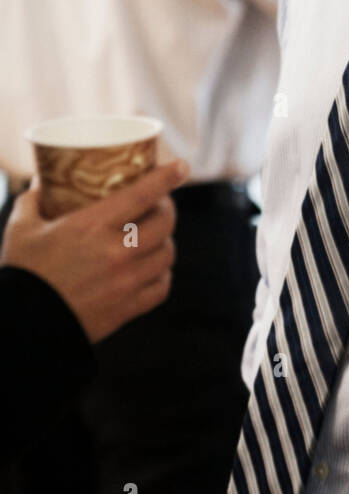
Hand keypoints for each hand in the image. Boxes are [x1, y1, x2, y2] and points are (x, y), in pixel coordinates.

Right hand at [0, 160, 188, 342]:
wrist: (23, 327)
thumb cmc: (22, 273)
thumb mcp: (21, 228)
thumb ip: (33, 200)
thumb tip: (40, 182)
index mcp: (92, 226)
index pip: (142, 194)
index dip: (166, 177)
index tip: (181, 166)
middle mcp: (116, 252)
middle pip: (165, 222)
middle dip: (167, 208)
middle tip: (160, 204)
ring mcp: (126, 282)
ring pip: (167, 254)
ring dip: (165, 241)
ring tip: (156, 236)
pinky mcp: (128, 308)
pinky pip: (161, 287)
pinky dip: (162, 275)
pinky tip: (153, 269)